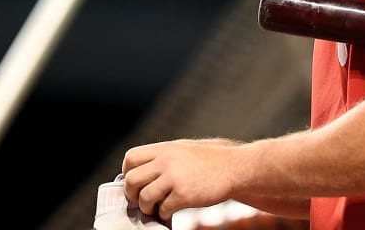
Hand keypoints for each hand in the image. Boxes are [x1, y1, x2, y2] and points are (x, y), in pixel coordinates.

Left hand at [122, 138, 242, 220]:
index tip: (137, 183)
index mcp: (166, 148)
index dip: (128, 173)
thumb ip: (164, 157)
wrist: (236, 167)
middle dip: (133, 194)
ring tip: (157, 209)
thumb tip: (141, 173)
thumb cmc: (212, 160)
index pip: (131, 158)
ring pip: (144, 198)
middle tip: (142, 200)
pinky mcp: (184, 195)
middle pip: (132, 180)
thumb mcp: (185, 149)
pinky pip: (163, 210)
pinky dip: (164, 215)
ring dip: (148, 208)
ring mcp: (175, 178)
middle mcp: (167, 161)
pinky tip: (171, 213)